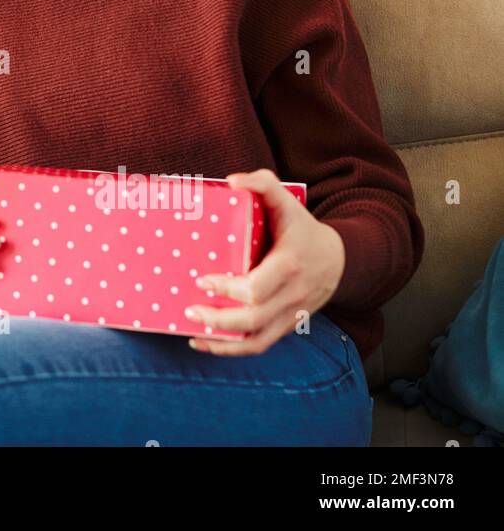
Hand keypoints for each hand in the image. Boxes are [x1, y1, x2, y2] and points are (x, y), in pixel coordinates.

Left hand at [184, 168, 345, 355]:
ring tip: (192, 332)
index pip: (256, 287)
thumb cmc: (303, 228)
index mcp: (289, 265)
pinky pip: (261, 345)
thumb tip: (232, 181)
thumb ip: (263, 183)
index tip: (202, 280)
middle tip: (190, 309)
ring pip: (257, 339)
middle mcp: (292, 294)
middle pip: (253, 318)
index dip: (228, 288)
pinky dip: (233, 350)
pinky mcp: (288, 325)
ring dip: (222, 340)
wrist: (340, 260)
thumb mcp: (288, 201)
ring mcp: (291, 313)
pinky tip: (207, 343)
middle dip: (218, 318)